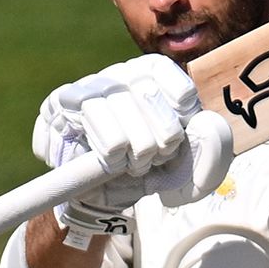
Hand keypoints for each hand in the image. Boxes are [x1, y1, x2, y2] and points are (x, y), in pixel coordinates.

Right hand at [33, 56, 231, 239]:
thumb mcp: (189, 167)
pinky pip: (92, 134)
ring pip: (120, 114)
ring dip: (132, 154)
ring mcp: (85, 88)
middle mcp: (116, 75)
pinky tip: (105, 164)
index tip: (176, 136)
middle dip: (158, 139)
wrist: (104, 196)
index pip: (161, 71)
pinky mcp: (58, 107)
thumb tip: (205, 123)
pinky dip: (110, 161)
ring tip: (128, 165)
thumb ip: (211, 148)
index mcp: (147, 76)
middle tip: (152, 159)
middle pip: (145, 93)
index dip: (176, 104)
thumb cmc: (149, 173)